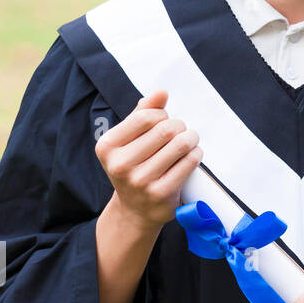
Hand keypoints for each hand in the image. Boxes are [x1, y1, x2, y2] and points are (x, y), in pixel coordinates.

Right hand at [95, 90, 201, 229]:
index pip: (146, 117)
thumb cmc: (135, 166)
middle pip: (166, 129)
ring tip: (189, 141)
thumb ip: (143, 113)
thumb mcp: (130, 140)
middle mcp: (120, 165)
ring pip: (180, 144)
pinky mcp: (160, 193)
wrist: (135, 210)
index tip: (164, 121)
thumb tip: (161, 92)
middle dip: (179, 126)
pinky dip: (196, 154)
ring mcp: (140, 181)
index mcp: (107, 146)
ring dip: (191, 138)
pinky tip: (192, 155)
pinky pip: (189, 162)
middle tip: (181, 132)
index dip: (162, 115)